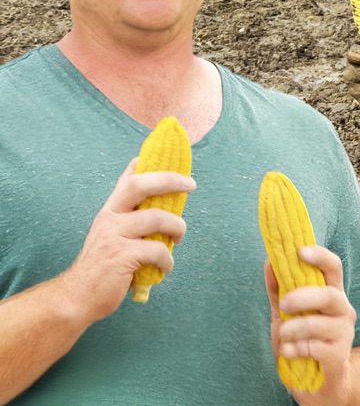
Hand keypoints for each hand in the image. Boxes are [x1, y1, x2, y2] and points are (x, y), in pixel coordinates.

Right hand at [58, 158, 193, 321]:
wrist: (78, 297)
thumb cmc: (103, 266)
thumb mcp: (112, 235)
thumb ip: (131, 220)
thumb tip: (163, 207)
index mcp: (110, 211)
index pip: (127, 178)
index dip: (145, 163)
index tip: (165, 155)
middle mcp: (110, 218)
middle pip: (139, 185)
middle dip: (169, 180)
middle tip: (190, 184)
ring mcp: (114, 236)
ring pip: (157, 218)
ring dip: (176, 228)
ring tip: (177, 238)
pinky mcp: (121, 256)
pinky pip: (157, 250)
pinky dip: (167, 260)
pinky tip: (164, 267)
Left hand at [265, 246, 356, 403]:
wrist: (316, 381)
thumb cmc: (301, 341)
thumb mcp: (285, 314)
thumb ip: (278, 289)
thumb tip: (268, 262)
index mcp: (331, 294)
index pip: (333, 267)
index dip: (319, 256)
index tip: (298, 251)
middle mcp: (342, 310)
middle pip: (329, 294)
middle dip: (303, 297)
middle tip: (283, 304)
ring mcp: (343, 333)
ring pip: (317, 323)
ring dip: (292, 329)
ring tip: (283, 337)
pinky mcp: (338, 355)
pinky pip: (313, 347)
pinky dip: (294, 349)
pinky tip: (288, 352)